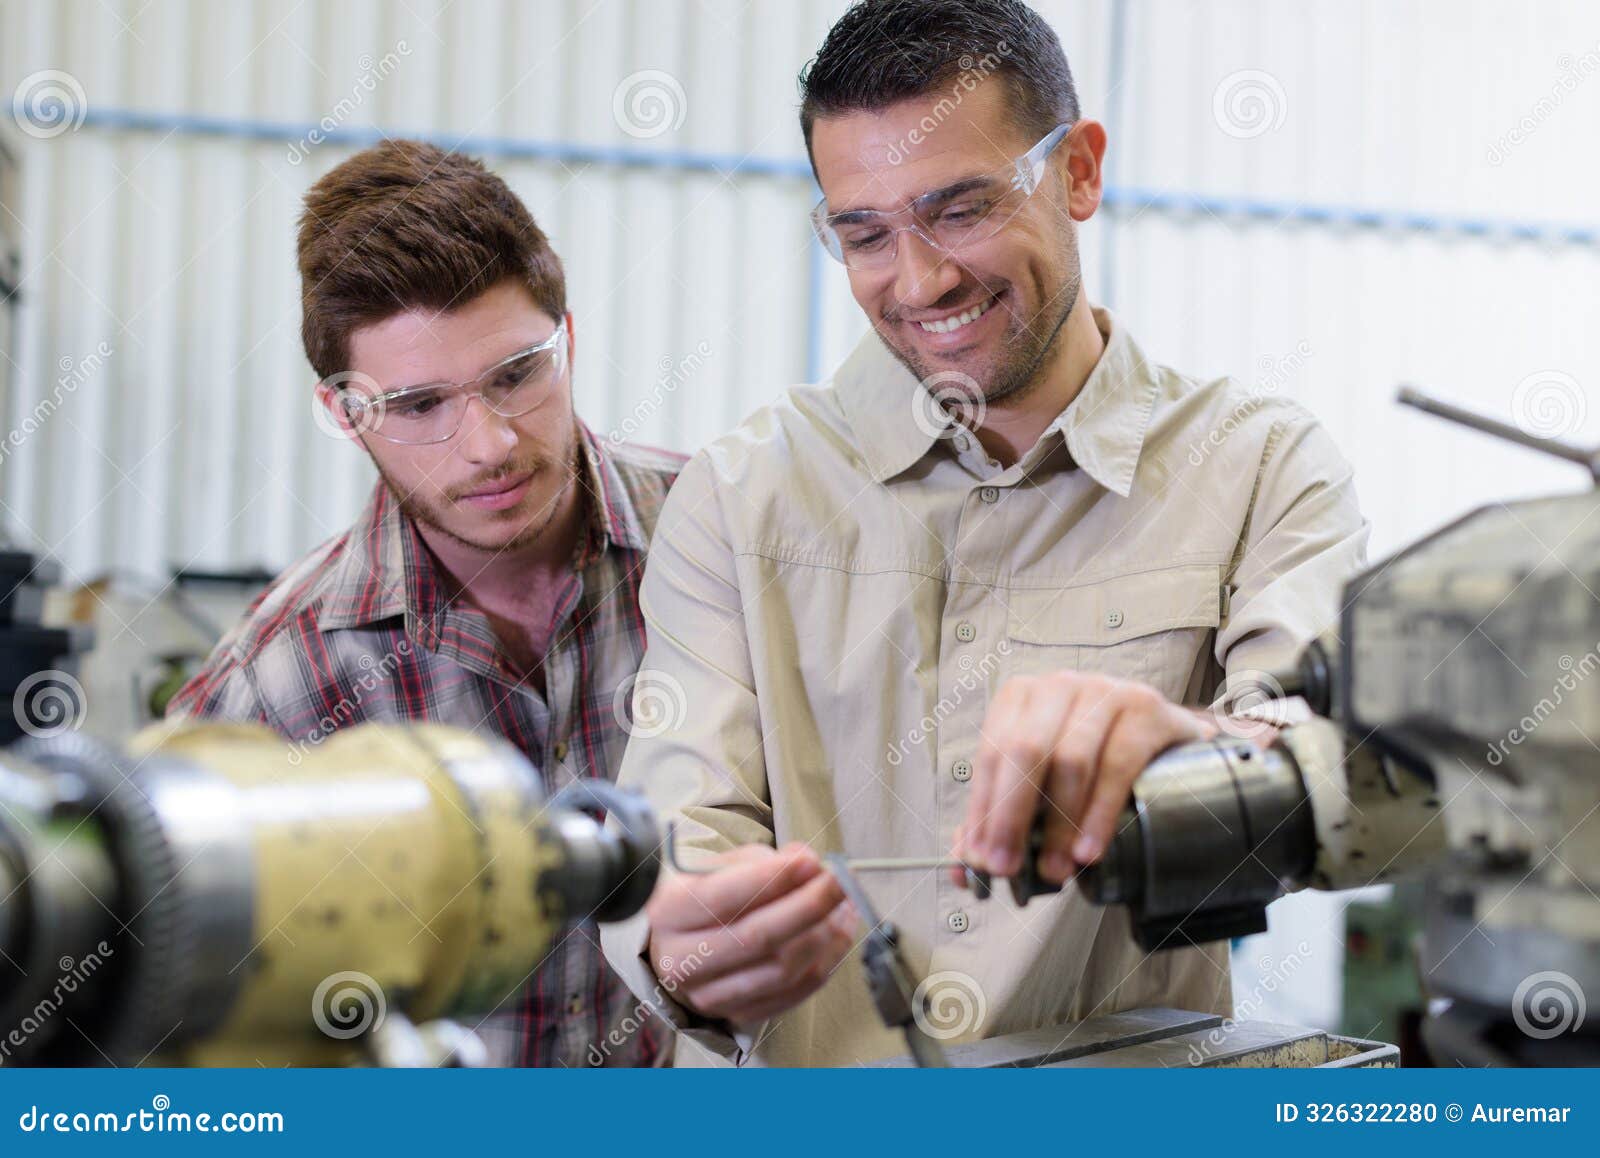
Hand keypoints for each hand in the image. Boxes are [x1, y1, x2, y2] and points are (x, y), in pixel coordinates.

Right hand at [646, 843, 856, 1024]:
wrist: (678, 942)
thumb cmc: (704, 894)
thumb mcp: (719, 866)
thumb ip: (762, 862)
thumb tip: (809, 864)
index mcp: (668, 912)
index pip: (723, 898)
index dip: (773, 880)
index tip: (812, 861)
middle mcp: (682, 960)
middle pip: (758, 938)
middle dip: (809, 906)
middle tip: (840, 881)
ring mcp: (709, 995)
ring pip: (782, 969)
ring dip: (825, 934)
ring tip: (844, 904)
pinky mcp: (738, 1014)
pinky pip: (795, 992)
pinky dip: (826, 961)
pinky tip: (839, 932)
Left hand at [955, 672, 1216, 885]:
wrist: (1166, 741)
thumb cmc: (1093, 760)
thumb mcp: (1045, 780)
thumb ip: (1004, 814)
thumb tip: (964, 865)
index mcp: (1021, 696)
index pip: (991, 754)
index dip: (983, 809)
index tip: (982, 859)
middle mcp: (1060, 686)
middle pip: (1025, 751)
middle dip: (1011, 816)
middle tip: (1008, 869)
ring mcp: (1106, 691)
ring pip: (1071, 760)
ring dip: (1058, 825)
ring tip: (1055, 870)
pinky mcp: (1147, 709)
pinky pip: (1118, 765)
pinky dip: (1099, 814)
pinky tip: (1088, 850)